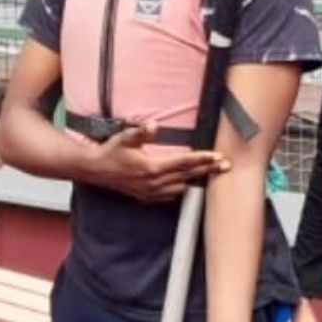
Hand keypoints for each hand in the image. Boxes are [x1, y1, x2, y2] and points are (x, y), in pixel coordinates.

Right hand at [84, 122, 228, 201]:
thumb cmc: (111, 151)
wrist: (95, 170)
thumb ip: (141, 132)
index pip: (183, 162)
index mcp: (151, 168)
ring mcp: (151, 192)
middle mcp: (154, 183)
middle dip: (208, 170)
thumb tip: (155, 125)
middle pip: (188, 176)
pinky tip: (187, 183)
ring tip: (211, 172)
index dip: (202, 158)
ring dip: (196, 179)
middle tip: (226, 165)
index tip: (217, 156)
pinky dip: (182, 188)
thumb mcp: (125, 137)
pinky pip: (171, 195)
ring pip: (182, 187)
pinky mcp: (147, 197)